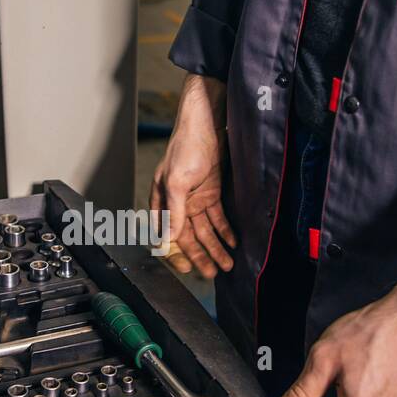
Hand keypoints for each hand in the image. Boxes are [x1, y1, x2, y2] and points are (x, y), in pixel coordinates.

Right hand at [150, 73, 235, 277]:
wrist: (207, 123)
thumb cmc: (186, 147)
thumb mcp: (177, 181)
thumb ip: (174, 211)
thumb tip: (169, 239)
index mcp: (163, 201)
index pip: (169, 234)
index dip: (177, 253)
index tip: (188, 270)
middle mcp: (178, 203)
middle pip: (190, 236)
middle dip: (201, 256)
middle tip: (213, 274)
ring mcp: (196, 199)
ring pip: (207, 230)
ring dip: (216, 247)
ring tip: (227, 264)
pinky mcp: (212, 192)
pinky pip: (218, 217)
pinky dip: (225, 231)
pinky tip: (233, 243)